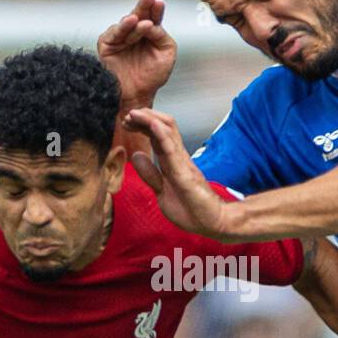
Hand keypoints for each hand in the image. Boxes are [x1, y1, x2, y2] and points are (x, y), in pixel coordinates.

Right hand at [98, 0, 175, 106]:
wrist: (136, 96)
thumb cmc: (152, 77)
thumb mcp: (166, 55)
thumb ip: (163, 37)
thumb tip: (152, 24)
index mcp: (149, 33)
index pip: (153, 18)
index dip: (156, 10)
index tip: (159, 2)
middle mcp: (134, 32)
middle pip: (139, 15)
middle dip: (144, 6)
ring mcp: (120, 37)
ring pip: (127, 24)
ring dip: (135, 19)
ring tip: (142, 20)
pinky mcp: (107, 43)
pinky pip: (115, 33)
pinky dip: (123, 27)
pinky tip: (131, 22)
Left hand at [125, 107, 228, 238]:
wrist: (210, 223)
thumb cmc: (190, 209)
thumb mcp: (161, 190)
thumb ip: (150, 174)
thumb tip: (136, 156)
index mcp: (171, 161)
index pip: (156, 135)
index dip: (141, 125)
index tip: (127, 122)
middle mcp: (177, 157)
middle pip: (162, 127)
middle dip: (144, 117)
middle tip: (127, 115)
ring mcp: (182, 163)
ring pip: (168, 132)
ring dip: (149, 120)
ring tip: (134, 114)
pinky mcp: (185, 173)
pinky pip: (173, 150)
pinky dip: (162, 135)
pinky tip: (152, 125)